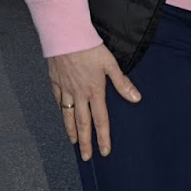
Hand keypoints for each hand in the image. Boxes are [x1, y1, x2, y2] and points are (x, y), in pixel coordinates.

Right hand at [47, 45, 141, 159]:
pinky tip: (62, 114)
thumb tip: (135, 98)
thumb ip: (122, 82)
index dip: (103, 137)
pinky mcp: (55, 81)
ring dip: (71, 130)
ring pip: (67, 114)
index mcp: (94, 91)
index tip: (104, 152)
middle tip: (86, 157)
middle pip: (82, 122)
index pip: (100, 120)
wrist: (65, 34)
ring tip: (73, 142)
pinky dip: (61, 109)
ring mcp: (65, 88)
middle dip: (85, 141)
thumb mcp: (110, 63)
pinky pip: (58, 99)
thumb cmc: (89, 47)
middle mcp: (79, 94)